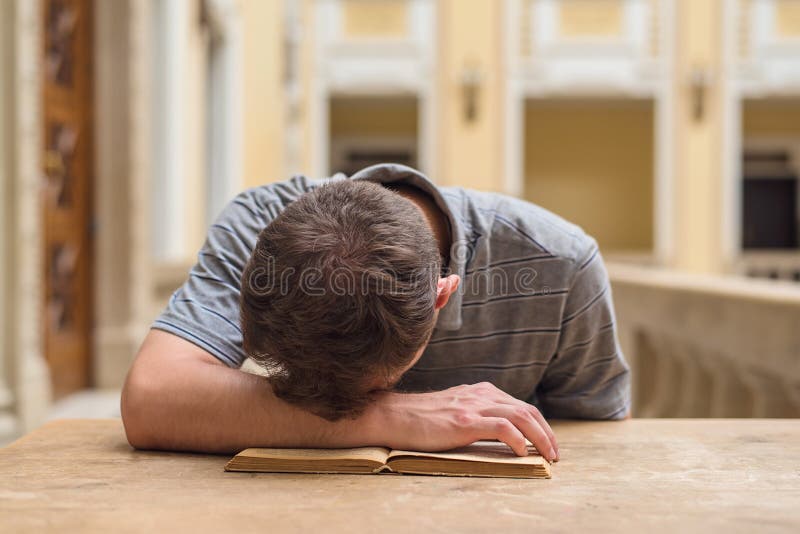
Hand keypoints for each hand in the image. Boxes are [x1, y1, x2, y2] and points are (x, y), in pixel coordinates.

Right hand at [362, 382, 558, 460]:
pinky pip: (502, 427)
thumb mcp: (456, 410)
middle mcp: (481, 394)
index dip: (540, 426)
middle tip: (555, 454)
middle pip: (527, 410)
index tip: (549, 444)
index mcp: (481, 391)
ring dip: (540, 438)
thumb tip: (500, 434)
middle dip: (547, 433)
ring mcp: (472, 406)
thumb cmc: (422, 419)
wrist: (394, 415)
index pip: (521, 406)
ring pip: (520, 417)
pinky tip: (522, 453)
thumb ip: (477, 414)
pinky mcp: (463, 421)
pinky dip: (517, 439)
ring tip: (548, 456)